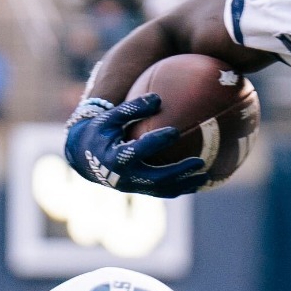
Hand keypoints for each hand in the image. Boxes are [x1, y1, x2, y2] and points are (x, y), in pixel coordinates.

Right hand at [64, 95, 207, 197]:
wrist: (85, 158)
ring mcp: (133, 186)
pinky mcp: (139, 190)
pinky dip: (180, 188)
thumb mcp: (109, 118)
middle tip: (199, 162)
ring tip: (205, 177)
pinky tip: (198, 182)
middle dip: (178, 172)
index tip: (174, 131)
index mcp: (115, 158)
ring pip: (162, 190)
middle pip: (155, 178)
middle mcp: (124, 177)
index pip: (137, 150)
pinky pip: (163, 192)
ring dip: (184, 185)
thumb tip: (157, 98)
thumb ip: (131, 108)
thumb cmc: (100, 132)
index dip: (155, 142)